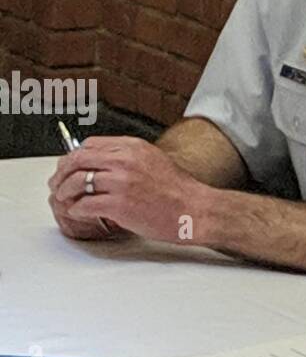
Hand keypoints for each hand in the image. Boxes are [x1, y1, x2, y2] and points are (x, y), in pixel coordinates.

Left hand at [48, 137, 209, 244]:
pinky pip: (86, 204)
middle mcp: (125, 161)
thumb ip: (129, 158)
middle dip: (63, 172)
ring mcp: (121, 183)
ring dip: (65, 191)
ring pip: (78, 181)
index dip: (74, 156)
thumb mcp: (154, 161)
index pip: (91, 145)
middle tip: (58, 183)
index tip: (69, 166)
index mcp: (133, 147)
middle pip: (79, 160)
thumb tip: (106, 163)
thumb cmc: (179, 192)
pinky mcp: (119, 205)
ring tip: (64, 199)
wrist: (196, 210)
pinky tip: (78, 212)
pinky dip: (77, 209)